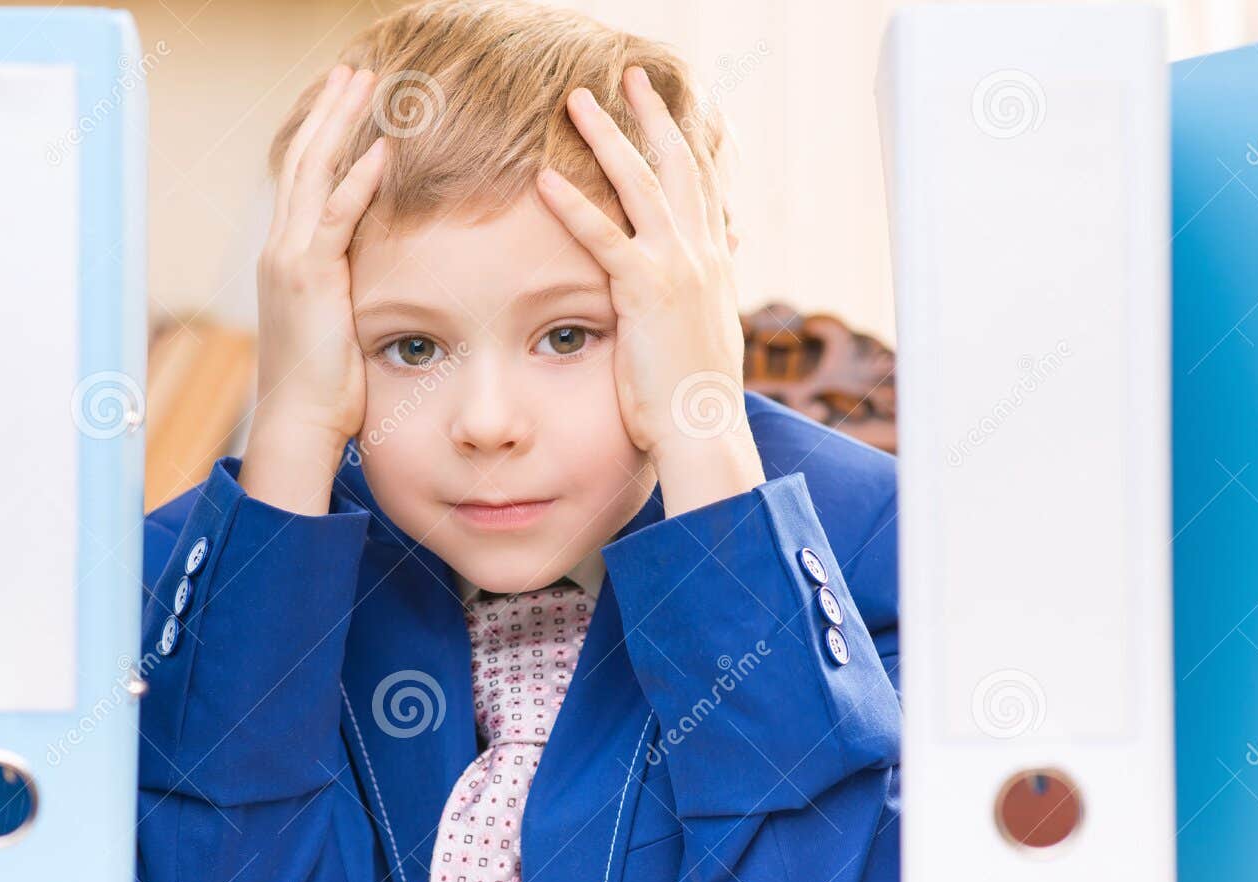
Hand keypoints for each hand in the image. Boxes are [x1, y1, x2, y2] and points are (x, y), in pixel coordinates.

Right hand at [241, 65, 385, 513]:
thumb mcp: (336, 324)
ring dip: (340, 124)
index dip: (322, 135)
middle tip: (352, 71)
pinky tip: (383, 149)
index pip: (303, 180)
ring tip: (362, 83)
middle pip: (303, 160)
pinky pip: (337, 217)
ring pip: (314, 173)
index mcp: (286, 257)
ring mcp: (291, 260)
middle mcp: (281, 248)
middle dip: (328, 111)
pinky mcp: (311, 278)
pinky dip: (360, 180)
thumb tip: (371, 279)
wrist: (299, 420)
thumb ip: (348, 289)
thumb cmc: (323, 385)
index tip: (342, 100)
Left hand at [535, 67, 762, 516]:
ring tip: (577, 101)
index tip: (667, 111)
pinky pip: (603, 237)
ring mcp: (678, 268)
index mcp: (714, 264)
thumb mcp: (699, 338)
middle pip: (677, 165)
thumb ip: (689, 305)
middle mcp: (702, 254)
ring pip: (640, 183)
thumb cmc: (694, 398)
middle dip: (651, 115)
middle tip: (629, 76)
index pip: (700, 186)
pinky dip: (572, 206)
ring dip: (608, 136)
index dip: (683, 143)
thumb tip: (686, 299)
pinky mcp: (646, 291)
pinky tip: (542, 179)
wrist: (704, 428)